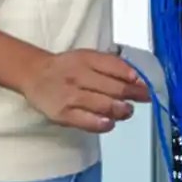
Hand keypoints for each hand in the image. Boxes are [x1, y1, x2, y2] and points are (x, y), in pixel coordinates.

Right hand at [20, 50, 150, 133]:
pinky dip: (103, 123)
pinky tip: (110, 122)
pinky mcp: (63, 114)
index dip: (135, 77)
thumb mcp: (87, 58)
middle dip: (134, 94)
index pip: (116, 67)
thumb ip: (111, 66)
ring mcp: (70, 96)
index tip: (146, 84)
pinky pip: (87, 121)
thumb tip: (138, 79)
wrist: (35, 75)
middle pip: (114, 87)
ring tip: (127, 110)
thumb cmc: (65, 68)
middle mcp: (78, 75)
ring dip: (122, 110)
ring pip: (104, 105)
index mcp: (86, 59)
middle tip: (144, 98)